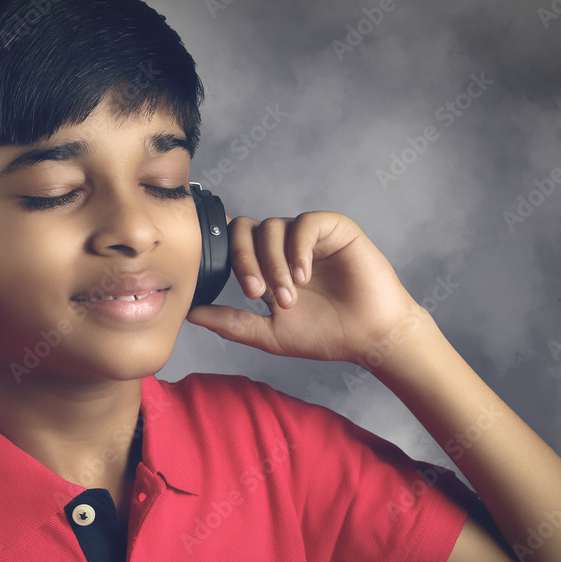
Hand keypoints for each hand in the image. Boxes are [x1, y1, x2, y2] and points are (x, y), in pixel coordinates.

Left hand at [185, 211, 422, 363]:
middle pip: (245, 228)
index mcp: (265, 265)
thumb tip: (191, 314)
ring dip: (273, 264)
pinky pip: (305, 223)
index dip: (227, 258)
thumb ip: (231, 322)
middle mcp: (283, 245)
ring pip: (273, 227)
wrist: (370, 338)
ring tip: (289, 297)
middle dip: (244, 260)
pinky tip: (304, 276)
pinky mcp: (334, 228)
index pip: (233, 243)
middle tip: (255, 293)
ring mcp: (307, 235)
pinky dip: (298, 249)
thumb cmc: (325, 335)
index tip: (234, 289)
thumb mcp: (269, 334)